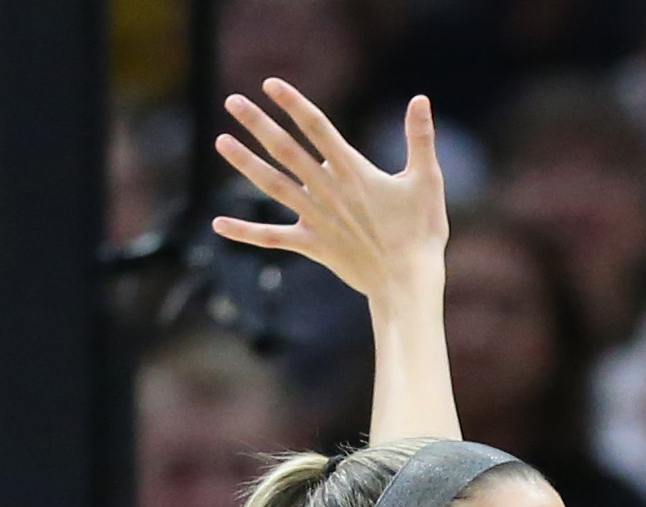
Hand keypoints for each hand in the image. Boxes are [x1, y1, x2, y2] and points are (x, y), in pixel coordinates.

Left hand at [212, 82, 446, 300]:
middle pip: (286, 150)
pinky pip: (272, 237)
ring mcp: (316, 218)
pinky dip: (245, 232)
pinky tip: (218, 224)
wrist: (408, 283)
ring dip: (245, 163)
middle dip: (258, 124)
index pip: (318, 128)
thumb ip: (420, 139)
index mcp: (354, 171)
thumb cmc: (421, 232)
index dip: (293, 103)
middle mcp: (328, 191)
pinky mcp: (313, 244)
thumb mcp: (427, 181)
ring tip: (220, 141)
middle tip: (232, 101)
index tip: (270, 84)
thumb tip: (421, 100)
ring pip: (273, 185)